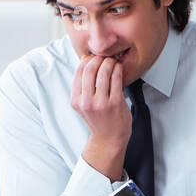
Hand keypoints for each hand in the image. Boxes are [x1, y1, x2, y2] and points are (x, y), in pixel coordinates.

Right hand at [71, 53, 130, 180]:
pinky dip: (117, 69)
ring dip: (109, 62)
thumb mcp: (83, 104)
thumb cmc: (98, 119)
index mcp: (76, 100)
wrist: (109, 139)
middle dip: (98, 58)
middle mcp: (87, 102)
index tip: (94, 57)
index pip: (78, 72)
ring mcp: (101, 103)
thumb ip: (83, 85)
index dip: (87, 60)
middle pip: (90, 69)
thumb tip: (85, 59)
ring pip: (104, 72)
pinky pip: (116, 78)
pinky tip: (118, 68)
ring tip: (112, 61)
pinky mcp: (115, 103)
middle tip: (105, 57)